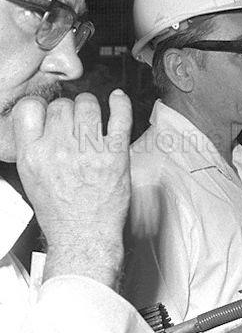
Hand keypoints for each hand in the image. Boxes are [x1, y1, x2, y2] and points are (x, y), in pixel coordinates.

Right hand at [12, 91, 131, 288]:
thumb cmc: (61, 211)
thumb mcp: (31, 178)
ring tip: (93, 116)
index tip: (50, 112)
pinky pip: (120, 117)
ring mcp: (89, 150)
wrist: (85, 234)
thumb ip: (33, 147)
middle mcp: (59, 149)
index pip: (30, 108)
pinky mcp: (115, 154)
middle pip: (62, 105)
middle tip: (75, 123)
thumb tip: (41, 120)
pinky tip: (118, 98)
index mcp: (33, 155)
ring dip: (91, 106)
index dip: (42, 107)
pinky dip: (120, 103)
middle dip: (69, 110)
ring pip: (88, 105)